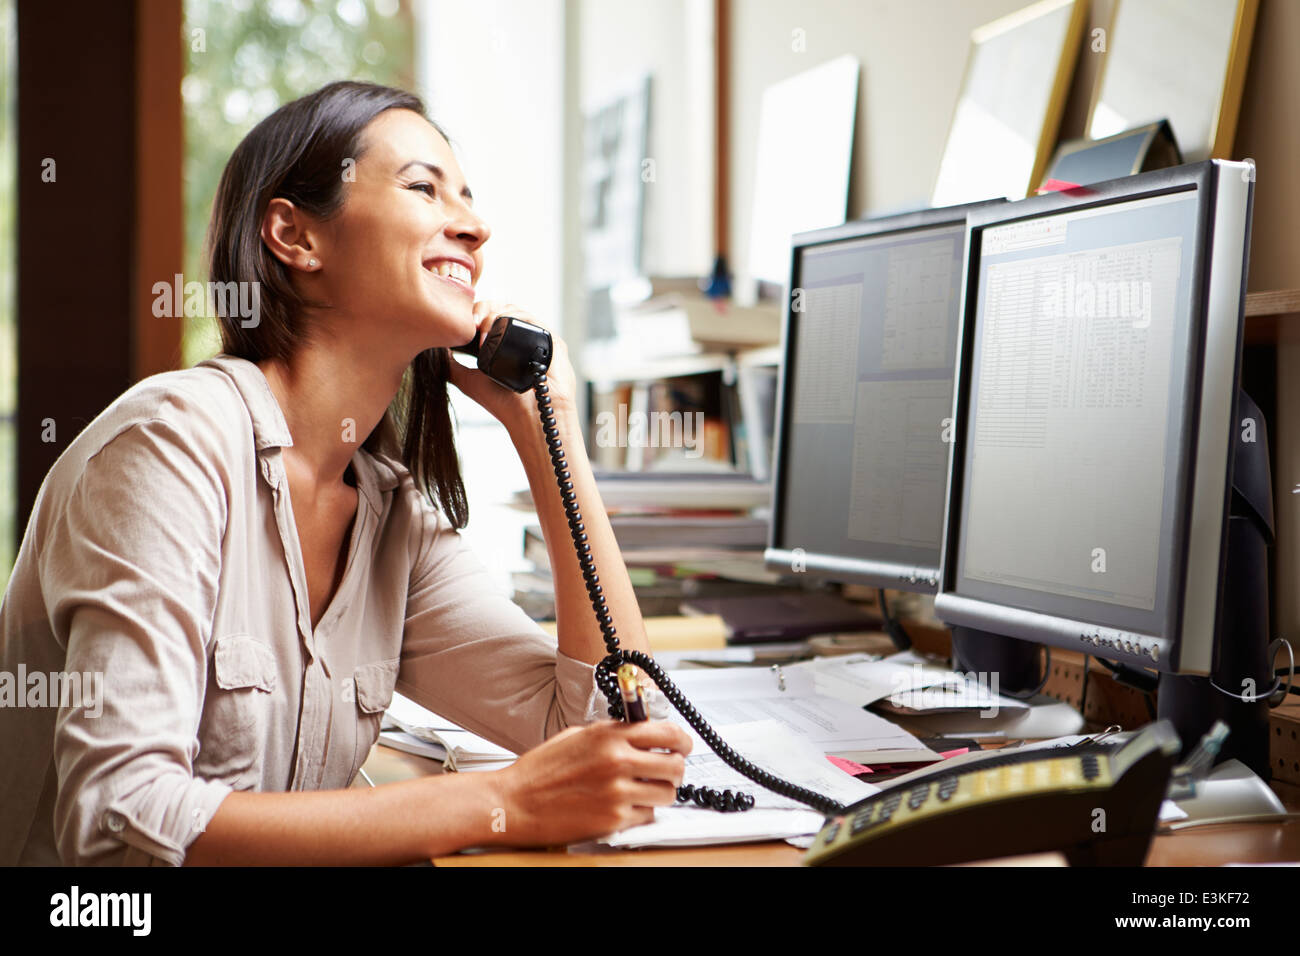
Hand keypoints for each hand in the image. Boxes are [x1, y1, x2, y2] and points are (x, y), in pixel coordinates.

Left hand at [445, 301, 578, 434]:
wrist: (528, 417)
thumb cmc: (504, 403)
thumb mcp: (467, 380)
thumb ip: (451, 365)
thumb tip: (435, 349)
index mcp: (504, 343)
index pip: (488, 315)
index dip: (474, 313)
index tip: (460, 321)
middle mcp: (520, 338)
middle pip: (500, 307)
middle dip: (482, 308)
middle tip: (470, 321)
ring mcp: (536, 337)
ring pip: (514, 309)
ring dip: (494, 312)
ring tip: (481, 327)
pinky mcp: (551, 340)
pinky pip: (532, 318)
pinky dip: (514, 316)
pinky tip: (499, 325)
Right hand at [488, 720, 692, 845]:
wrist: (514, 802)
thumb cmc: (541, 771)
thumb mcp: (578, 736)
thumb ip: (613, 733)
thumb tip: (643, 732)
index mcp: (609, 736)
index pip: (667, 733)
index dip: (682, 741)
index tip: (683, 746)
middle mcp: (617, 761)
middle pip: (675, 765)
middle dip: (675, 769)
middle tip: (667, 771)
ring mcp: (617, 792)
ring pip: (666, 794)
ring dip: (659, 793)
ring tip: (641, 790)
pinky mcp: (613, 820)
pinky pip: (646, 816)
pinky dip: (640, 813)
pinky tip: (622, 806)